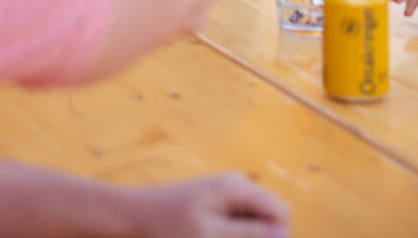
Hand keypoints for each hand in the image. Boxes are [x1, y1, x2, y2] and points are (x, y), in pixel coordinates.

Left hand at [124, 172, 289, 237]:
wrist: (133, 217)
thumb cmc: (168, 226)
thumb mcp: (209, 235)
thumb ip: (248, 235)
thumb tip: (283, 233)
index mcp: (236, 185)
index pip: (282, 212)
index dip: (277, 237)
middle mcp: (236, 185)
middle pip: (270, 219)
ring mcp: (227, 195)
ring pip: (254, 225)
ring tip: (209, 237)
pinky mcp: (218, 206)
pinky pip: (238, 226)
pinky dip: (231, 236)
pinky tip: (207, 237)